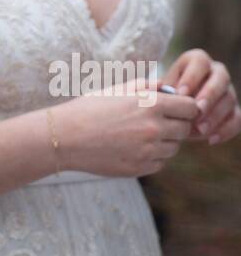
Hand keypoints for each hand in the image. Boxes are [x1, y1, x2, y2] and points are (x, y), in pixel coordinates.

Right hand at [53, 78, 200, 177]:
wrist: (65, 136)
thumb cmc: (90, 108)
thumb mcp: (118, 89)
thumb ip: (148, 86)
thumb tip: (169, 88)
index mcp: (152, 105)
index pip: (190, 108)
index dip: (185, 107)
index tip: (176, 109)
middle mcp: (154, 128)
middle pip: (184, 129)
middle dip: (175, 125)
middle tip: (156, 122)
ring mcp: (149, 151)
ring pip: (173, 148)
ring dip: (163, 142)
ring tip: (139, 135)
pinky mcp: (141, 168)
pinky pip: (159, 163)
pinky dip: (152, 157)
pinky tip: (132, 148)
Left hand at [160, 49, 240, 145]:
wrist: (172, 111)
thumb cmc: (163, 96)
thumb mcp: (160, 89)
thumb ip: (162, 90)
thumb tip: (163, 93)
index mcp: (197, 61)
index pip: (200, 61)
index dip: (192, 77)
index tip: (180, 93)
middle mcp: (216, 72)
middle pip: (221, 78)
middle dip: (210, 94)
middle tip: (198, 109)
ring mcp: (227, 91)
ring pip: (229, 99)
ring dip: (216, 115)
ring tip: (200, 129)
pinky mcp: (233, 110)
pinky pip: (237, 118)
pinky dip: (226, 130)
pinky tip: (210, 140)